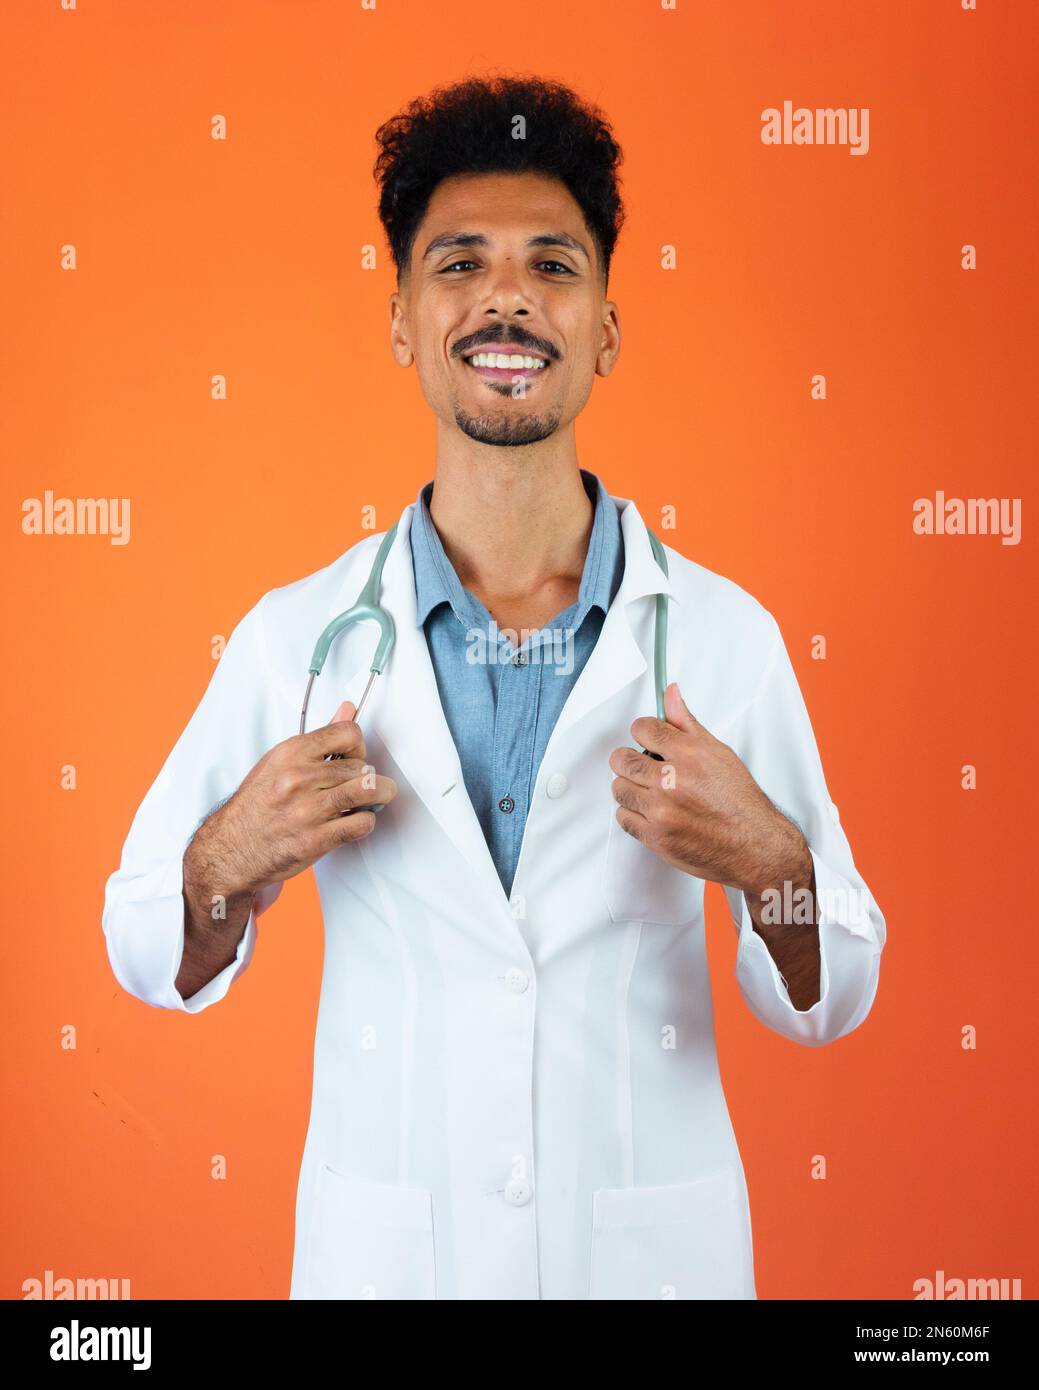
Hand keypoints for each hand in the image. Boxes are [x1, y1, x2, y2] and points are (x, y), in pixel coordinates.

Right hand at [183, 700, 398, 901]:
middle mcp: (299, 779)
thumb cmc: (256, 805)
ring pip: (369, 791)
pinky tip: (355, 820)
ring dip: (380, 795)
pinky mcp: (316, 839)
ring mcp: (308, 810)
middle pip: (362, 766)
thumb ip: (320, 738)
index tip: (355, 755)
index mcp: (291, 754)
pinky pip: (361, 823)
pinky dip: (366, 822)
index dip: (358, 745)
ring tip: (376, 797)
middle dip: (369, 775)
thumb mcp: (280, 762)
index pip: (347, 733)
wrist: (232, 848)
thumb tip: (348, 709)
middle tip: (362, 783)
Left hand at [608, 682, 810, 896]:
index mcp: (689, 755)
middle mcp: (672, 781)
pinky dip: (634, 815)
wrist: (753, 844)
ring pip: (619, 789)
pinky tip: (652, 812)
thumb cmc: (739, 801)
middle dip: (631, 761)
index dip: (643, 732)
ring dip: (631, 789)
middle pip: (621, 760)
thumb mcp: (718, 752)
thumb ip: (686, 722)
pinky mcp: (656, 837)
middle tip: (645, 767)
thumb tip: (671, 693)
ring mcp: (661, 810)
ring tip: (651, 792)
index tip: (647, 739)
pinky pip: (623, 818)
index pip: (642, 728)